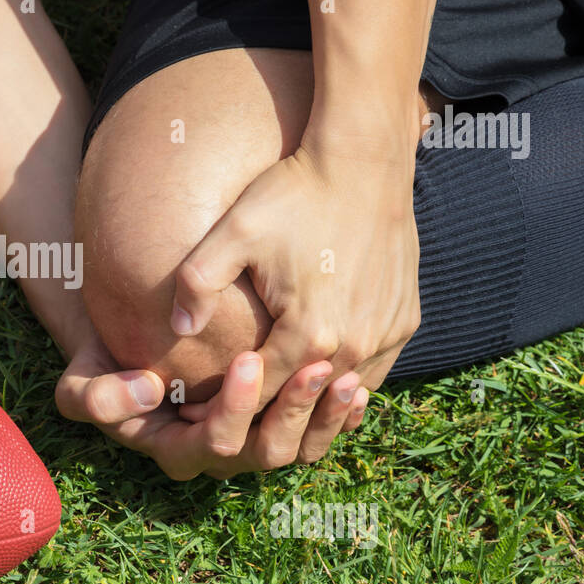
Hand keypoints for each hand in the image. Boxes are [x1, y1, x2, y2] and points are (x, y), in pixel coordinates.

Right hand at [55, 328, 370, 479]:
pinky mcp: (280, 427)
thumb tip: (148, 391)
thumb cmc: (107, 361)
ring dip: (325, 417)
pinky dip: (341, 417)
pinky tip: (358, 388)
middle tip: (314, 368)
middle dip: (292, 411)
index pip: (214, 442)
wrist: (134, 343)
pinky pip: (319, 435)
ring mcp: (253, 445)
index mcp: (178, 451)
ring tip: (343, 377)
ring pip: (301, 448)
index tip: (246, 360)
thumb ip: (97, 397)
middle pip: (267, 452)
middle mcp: (221, 457)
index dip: (235, 409)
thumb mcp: (83, 380)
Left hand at [170, 127, 420, 409]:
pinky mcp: (406, 322)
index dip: (226, 410)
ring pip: (343, 399)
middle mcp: (356, 345)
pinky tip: (315, 377)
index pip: (261, 397)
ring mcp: (387, 336)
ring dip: (310, 405)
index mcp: (309, 334)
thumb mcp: (234, 233)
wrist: (363, 161)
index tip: (198, 417)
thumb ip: (197, 283)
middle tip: (233, 422)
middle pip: (305, 407)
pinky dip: (345, 382)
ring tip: (273, 407)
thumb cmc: (294, 195)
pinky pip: (373, 372)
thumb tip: (177, 332)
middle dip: (268, 418)